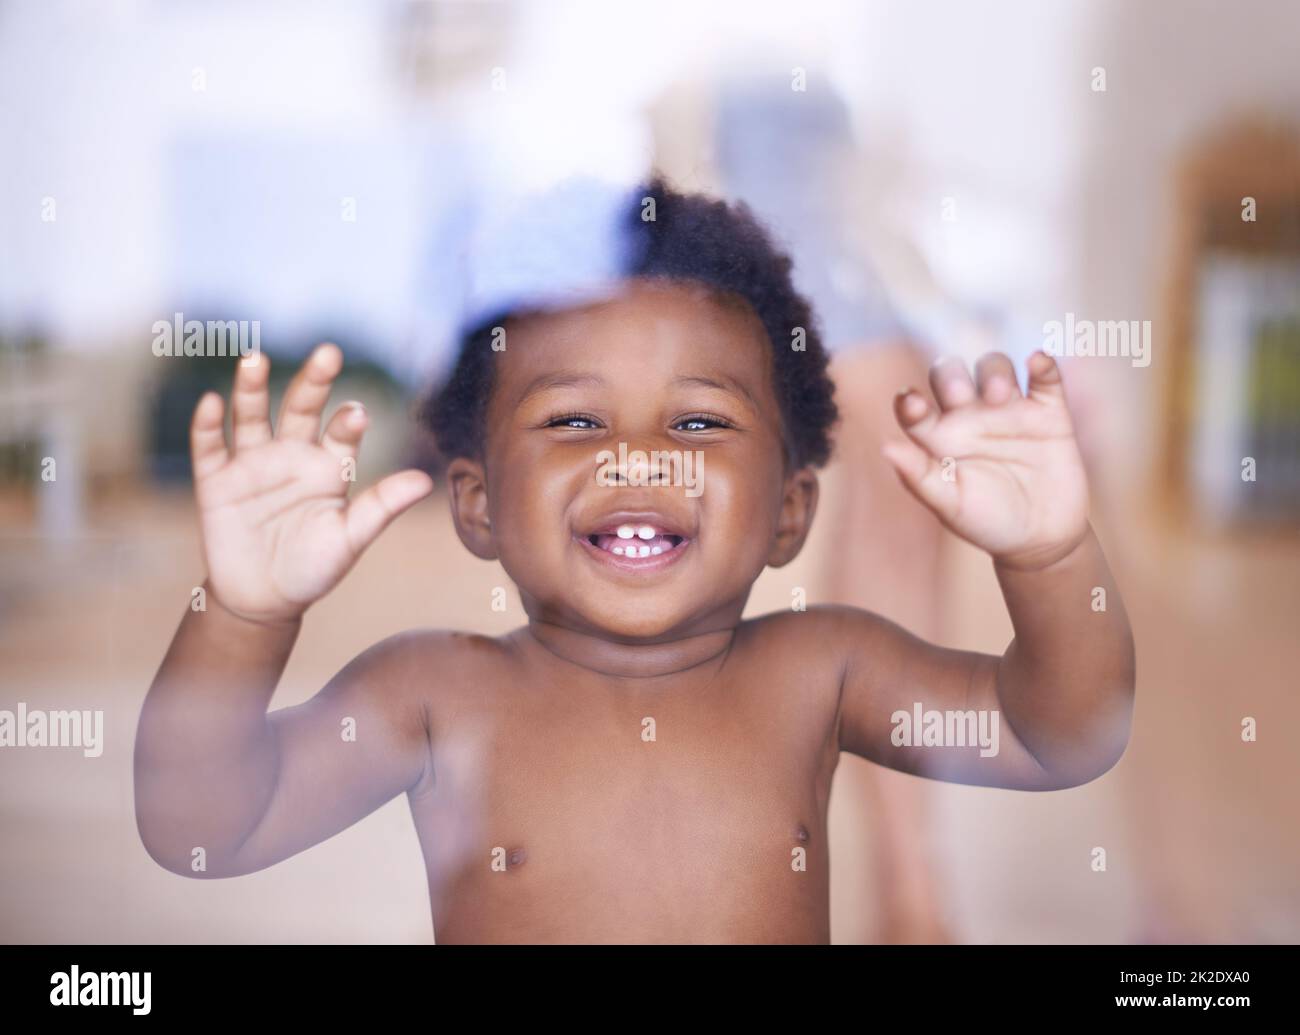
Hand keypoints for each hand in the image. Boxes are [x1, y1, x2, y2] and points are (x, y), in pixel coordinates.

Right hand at [189, 344, 433, 622]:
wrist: (264, 599)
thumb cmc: (314, 566)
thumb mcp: (350, 539)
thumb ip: (382, 506)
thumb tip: (425, 480)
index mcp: (330, 466)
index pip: (341, 433)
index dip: (348, 422)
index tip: (356, 414)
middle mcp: (292, 455)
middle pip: (301, 409)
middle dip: (313, 382)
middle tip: (328, 353)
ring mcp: (253, 464)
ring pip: (252, 417)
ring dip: (253, 389)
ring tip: (256, 359)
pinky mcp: (216, 481)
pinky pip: (210, 448)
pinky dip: (207, 425)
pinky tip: (211, 402)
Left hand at [881, 350, 1088, 570]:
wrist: (1040, 537)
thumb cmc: (985, 521)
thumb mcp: (950, 504)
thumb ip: (918, 476)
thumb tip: (885, 447)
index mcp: (938, 437)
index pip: (915, 408)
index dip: (909, 401)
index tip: (911, 403)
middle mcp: (968, 415)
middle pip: (951, 374)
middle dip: (951, 376)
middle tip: (959, 396)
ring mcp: (1008, 409)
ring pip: (993, 367)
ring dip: (993, 371)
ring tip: (999, 396)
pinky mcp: (1047, 412)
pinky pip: (1045, 378)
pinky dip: (1043, 364)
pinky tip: (1037, 361)